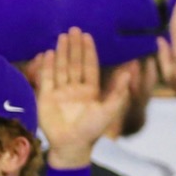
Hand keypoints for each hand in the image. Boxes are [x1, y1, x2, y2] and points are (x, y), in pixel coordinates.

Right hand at [34, 29, 128, 167]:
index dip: (88, 51)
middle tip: (73, 29)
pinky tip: (48, 53)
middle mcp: (74, 89)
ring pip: (60, 68)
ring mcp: (59, 93)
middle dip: (74, 47)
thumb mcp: (109, 110)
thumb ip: (118, 91)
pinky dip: (47, 66)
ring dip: (61, 52)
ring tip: (61, 37)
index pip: (89, 66)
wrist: (71, 146)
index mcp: (90, 91)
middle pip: (74, 63)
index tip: (87, 36)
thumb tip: (130, 71)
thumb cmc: (92, 131)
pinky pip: (46, 79)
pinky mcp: (45, 98)